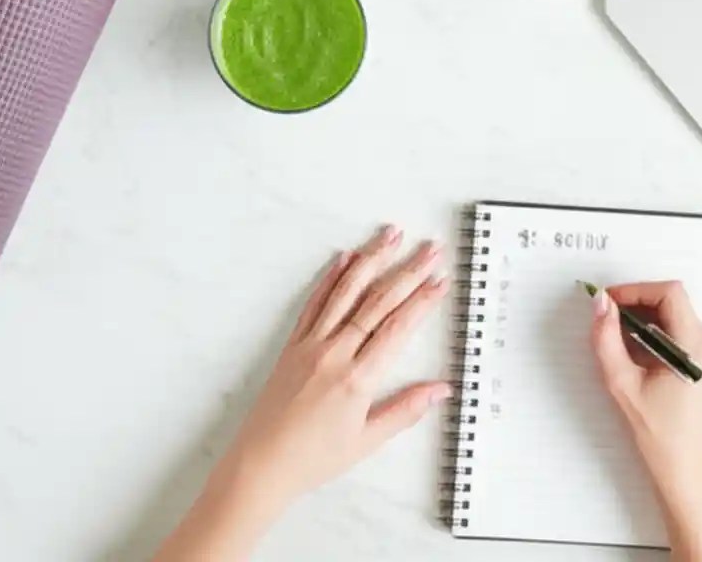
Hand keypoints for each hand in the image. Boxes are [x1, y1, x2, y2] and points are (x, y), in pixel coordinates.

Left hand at [155, 226, 450, 561]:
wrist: (260, 465)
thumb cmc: (313, 458)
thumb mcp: (367, 440)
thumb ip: (405, 409)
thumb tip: (441, 389)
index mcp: (357, 379)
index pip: (398, 328)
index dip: (422, 300)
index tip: (441, 280)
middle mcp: (334, 354)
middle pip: (378, 302)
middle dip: (408, 272)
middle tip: (430, 249)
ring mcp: (311, 346)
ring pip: (346, 293)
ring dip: (371, 260)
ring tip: (391, 236)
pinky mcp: (292, 346)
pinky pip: (315, 304)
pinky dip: (331, 279)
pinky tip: (345, 258)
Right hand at [590, 281, 701, 561]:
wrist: (684, 469)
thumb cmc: (660, 436)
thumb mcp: (623, 384)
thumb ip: (607, 339)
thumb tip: (601, 306)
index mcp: (696, 348)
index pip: (669, 294)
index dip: (635, 290)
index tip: (609, 301)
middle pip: (672, 302)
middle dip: (636, 304)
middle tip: (607, 319)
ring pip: (674, 317)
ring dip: (643, 320)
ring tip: (618, 341)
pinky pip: (678, 333)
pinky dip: (654, 334)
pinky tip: (635, 354)